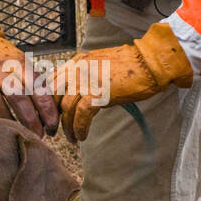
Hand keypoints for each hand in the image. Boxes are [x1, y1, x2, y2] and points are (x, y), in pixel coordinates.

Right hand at [0, 18, 58, 136]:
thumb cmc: (4, 60)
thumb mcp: (22, 63)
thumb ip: (36, 83)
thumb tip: (54, 112)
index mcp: (20, 65)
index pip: (38, 88)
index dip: (47, 111)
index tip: (52, 127)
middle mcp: (1, 71)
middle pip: (18, 98)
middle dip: (31, 121)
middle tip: (37, 136)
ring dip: (9, 123)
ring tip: (17, 135)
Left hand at [56, 22, 192, 142]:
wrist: (150, 63)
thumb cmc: (131, 66)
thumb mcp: (101, 65)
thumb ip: (86, 76)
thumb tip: (78, 97)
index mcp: (78, 61)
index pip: (52, 81)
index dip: (49, 101)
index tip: (52, 114)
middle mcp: (78, 69)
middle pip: (54, 95)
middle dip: (53, 115)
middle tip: (56, 130)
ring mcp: (87, 80)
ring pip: (66, 108)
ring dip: (67, 127)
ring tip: (72, 139)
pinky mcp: (98, 93)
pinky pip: (81, 115)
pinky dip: (79, 128)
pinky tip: (82, 136)